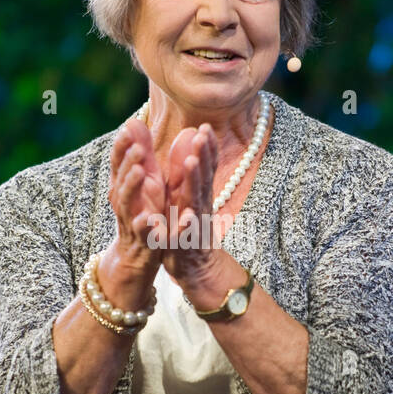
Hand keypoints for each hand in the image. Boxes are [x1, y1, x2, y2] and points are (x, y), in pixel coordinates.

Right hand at [108, 119, 165, 274]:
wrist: (135, 258)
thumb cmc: (143, 212)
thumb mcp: (144, 182)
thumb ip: (140, 154)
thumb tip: (133, 121)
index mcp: (125, 185)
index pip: (119, 162)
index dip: (122, 146)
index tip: (128, 127)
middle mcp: (124, 201)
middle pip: (121, 178)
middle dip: (128, 162)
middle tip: (136, 147)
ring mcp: (132, 221)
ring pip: (127, 203)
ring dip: (133, 187)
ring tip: (141, 172)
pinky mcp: (144, 241)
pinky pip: (145, 234)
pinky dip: (148, 227)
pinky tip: (152, 219)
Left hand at [158, 122, 225, 287]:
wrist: (196, 267)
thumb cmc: (188, 226)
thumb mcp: (187, 195)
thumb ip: (188, 169)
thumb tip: (191, 138)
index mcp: (198, 193)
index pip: (206, 167)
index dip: (207, 148)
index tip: (205, 126)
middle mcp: (199, 205)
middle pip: (203, 177)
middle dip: (203, 156)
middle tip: (202, 135)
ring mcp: (194, 224)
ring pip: (195, 200)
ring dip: (194, 182)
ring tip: (191, 163)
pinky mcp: (185, 243)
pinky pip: (186, 233)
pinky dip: (187, 225)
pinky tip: (186, 217)